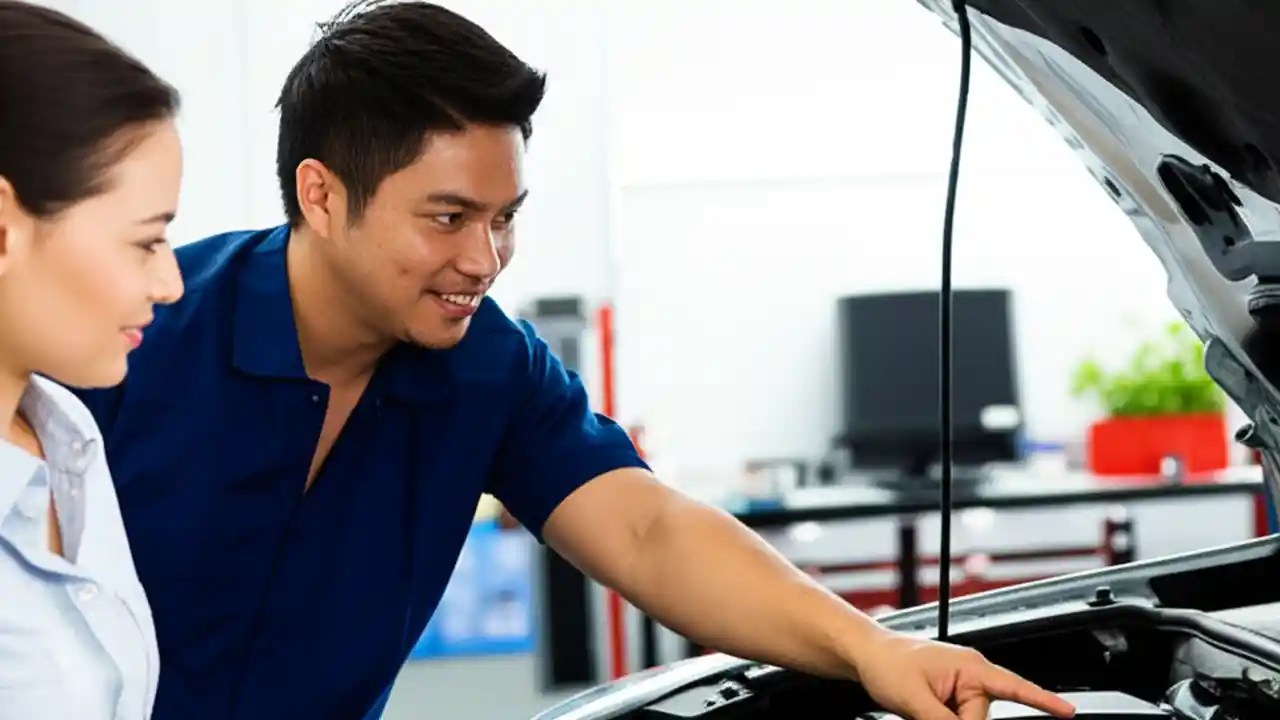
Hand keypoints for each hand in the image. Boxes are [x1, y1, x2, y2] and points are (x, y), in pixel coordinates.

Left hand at [853, 631, 1076, 719]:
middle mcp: (971, 676)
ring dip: (942, 719)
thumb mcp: (914, 700)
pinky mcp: (949, 699)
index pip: (1014, 686)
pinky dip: (940, 718)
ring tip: (919, 704)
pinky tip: (925, 710)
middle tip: (924, 708)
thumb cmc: (888, 663)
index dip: (1044, 701)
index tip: (1068, 711)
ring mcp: (960, 688)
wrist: (866, 655)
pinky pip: (954, 719)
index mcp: (970, 667)